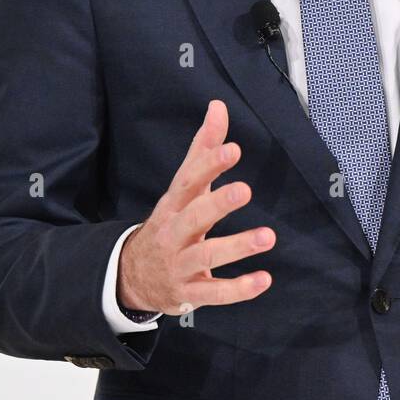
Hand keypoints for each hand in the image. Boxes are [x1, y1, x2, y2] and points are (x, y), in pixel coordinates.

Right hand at [117, 99, 275, 314]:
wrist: (131, 277)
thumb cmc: (169, 222)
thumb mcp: (183, 187)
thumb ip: (203, 149)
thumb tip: (218, 106)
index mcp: (173, 204)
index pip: (188, 180)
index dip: (208, 164)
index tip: (232, 149)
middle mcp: (174, 232)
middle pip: (193, 217)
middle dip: (217, 203)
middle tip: (245, 190)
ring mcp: (180, 264)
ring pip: (206, 255)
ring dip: (237, 247)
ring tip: (268, 236)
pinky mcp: (189, 292)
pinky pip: (214, 293)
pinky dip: (238, 289)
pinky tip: (263, 280)